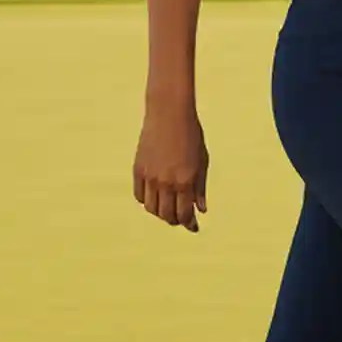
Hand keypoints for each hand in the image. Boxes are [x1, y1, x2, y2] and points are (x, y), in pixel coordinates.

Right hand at [133, 103, 208, 231]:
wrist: (169, 113)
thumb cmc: (191, 135)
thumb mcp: (202, 162)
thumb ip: (200, 188)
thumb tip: (200, 210)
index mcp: (185, 181)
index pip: (185, 214)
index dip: (189, 224)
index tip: (193, 227)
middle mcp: (166, 182)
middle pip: (167, 215)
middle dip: (176, 220)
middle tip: (181, 218)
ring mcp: (150, 177)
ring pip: (152, 209)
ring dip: (161, 213)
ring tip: (168, 209)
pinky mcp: (138, 169)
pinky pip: (139, 196)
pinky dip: (147, 201)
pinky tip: (155, 198)